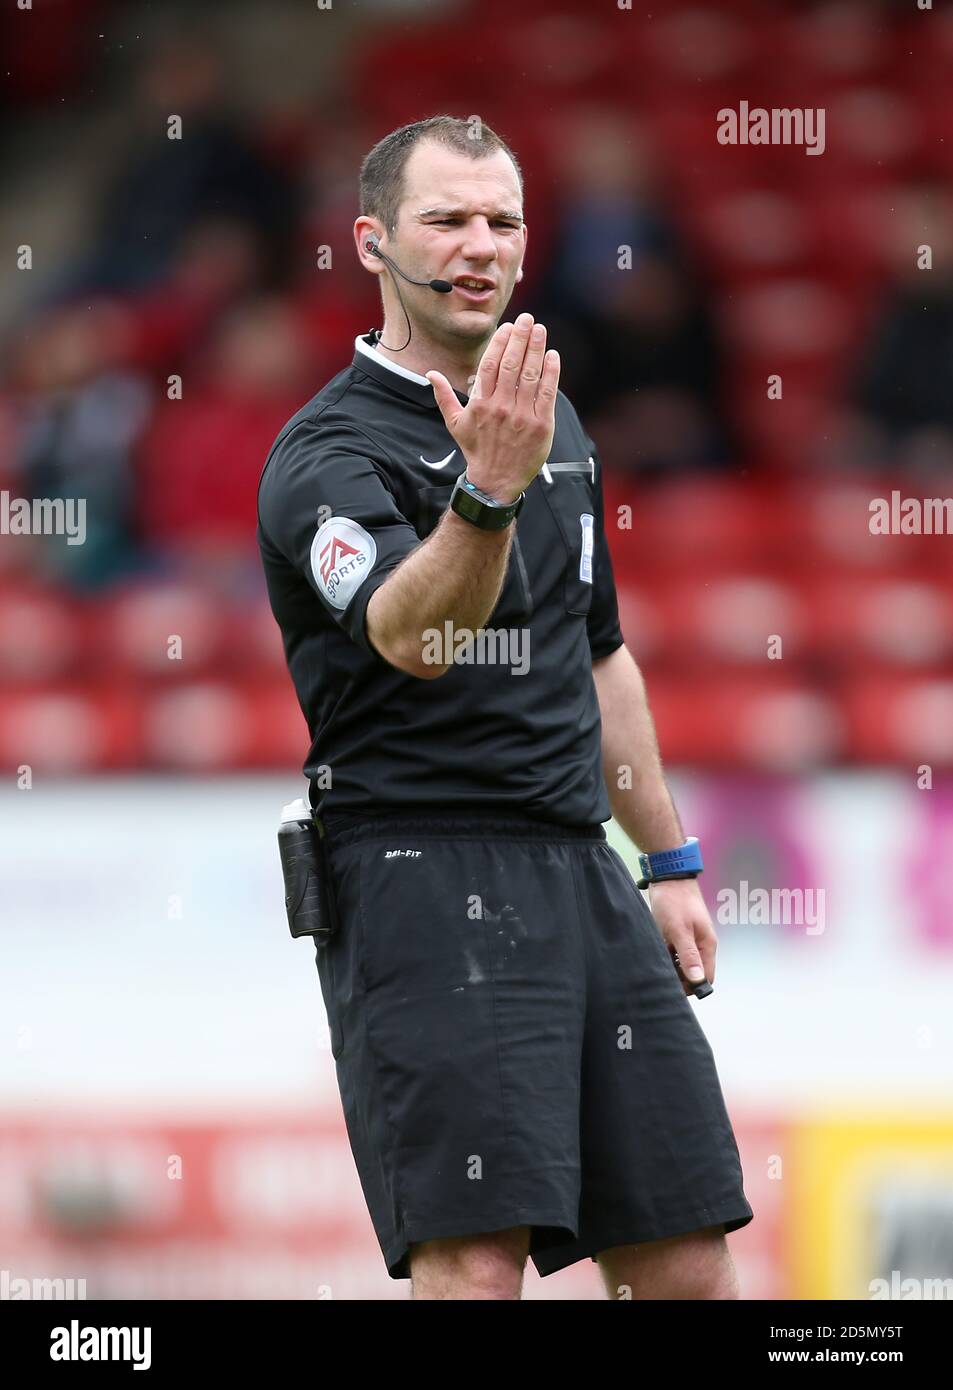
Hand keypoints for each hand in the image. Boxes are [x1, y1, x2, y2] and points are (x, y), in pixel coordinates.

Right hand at [425, 313, 559, 502]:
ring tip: (540, 330)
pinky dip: (551, 372)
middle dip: (521, 338)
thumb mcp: (455, 424)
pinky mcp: (541, 426)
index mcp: (481, 403)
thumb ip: (444, 396)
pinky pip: (547, 393)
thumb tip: (430, 374)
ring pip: (531, 375)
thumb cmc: (476, 450)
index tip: (509, 327)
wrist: (495, 481)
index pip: (491, 364)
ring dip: (537, 349)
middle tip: (528, 320)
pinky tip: (552, 356)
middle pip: (512, 364)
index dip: (501, 342)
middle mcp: (501, 407)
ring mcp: (522, 416)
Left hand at [647, 878, 717, 995]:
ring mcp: (691, 938)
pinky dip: (667, 953)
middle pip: (695, 972)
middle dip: (680, 977)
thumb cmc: (674, 900)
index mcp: (707, 944)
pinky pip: (675, 951)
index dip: (692, 986)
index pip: (706, 977)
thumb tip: (698, 980)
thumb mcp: (679, 930)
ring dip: (672, 965)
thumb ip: (689, 955)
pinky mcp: (680, 933)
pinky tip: (657, 948)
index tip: (675, 988)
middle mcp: (701, 944)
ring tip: (658, 958)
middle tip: (662, 973)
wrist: (668, 877)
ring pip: (683, 962)